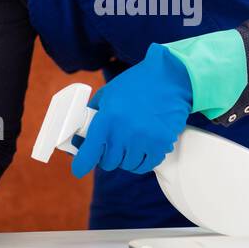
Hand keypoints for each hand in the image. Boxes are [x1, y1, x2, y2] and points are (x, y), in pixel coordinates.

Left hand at [71, 44, 192, 178]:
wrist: (169, 79)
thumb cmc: (136, 85)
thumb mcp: (108, 94)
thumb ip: (92, 115)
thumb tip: (80, 137)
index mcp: (107, 119)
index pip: (89, 155)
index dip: (82, 165)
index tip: (79, 168)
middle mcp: (124, 133)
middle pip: (108, 163)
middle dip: (106, 156)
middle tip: (111, 146)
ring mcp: (144, 140)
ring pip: (127, 165)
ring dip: (125, 158)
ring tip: (129, 143)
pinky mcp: (161, 144)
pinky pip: (146, 165)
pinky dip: (142, 161)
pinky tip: (141, 149)